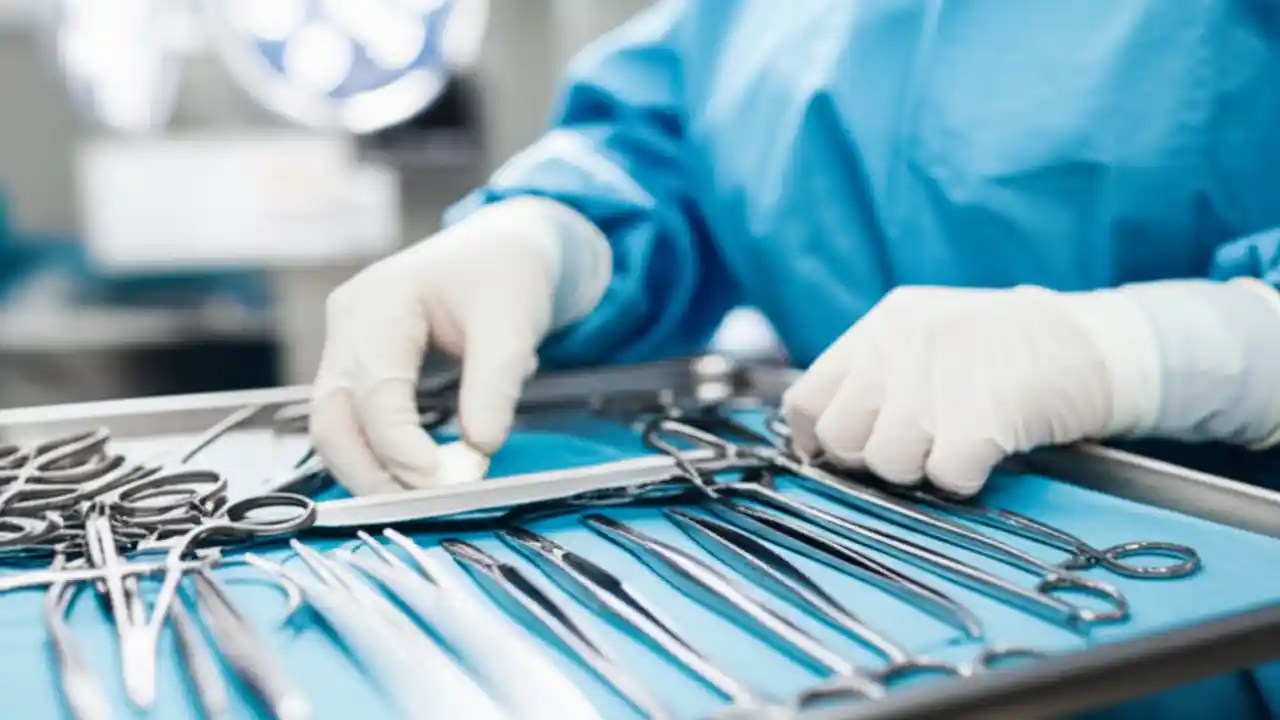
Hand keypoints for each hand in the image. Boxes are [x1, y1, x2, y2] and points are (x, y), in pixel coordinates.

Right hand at [310, 197, 607, 493]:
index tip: (446, 482)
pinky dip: (381, 456)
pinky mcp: (357, 367)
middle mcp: (347, 322)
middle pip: (332, 418)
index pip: (373, 390)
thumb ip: (496, 384)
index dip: (402, 446)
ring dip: (374, 473)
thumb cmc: (507, 273)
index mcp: (380, 299)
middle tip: (430, 506)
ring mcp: (344, 345)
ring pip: (335, 428)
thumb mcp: (515, 322)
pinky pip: (354, 423)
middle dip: (373, 472)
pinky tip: (418, 479)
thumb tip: (480, 449)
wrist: (504, 249)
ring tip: (427, 499)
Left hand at [782, 286, 1136, 495]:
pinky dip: (966, 479)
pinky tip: (987, 452)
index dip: (819, 439)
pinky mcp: (979, 416)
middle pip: (841, 437)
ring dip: (921, 470)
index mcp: (881, 327)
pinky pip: (944, 476)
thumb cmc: (1007, 352)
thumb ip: (875, 374)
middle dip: (871, 458)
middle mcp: (899, 346)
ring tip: (957, 443)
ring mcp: (937, 378)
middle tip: (916, 448)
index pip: (807, 398)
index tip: (846, 453)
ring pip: (887, 463)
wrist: (1095, 344)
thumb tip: (822, 440)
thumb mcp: (926, 336)